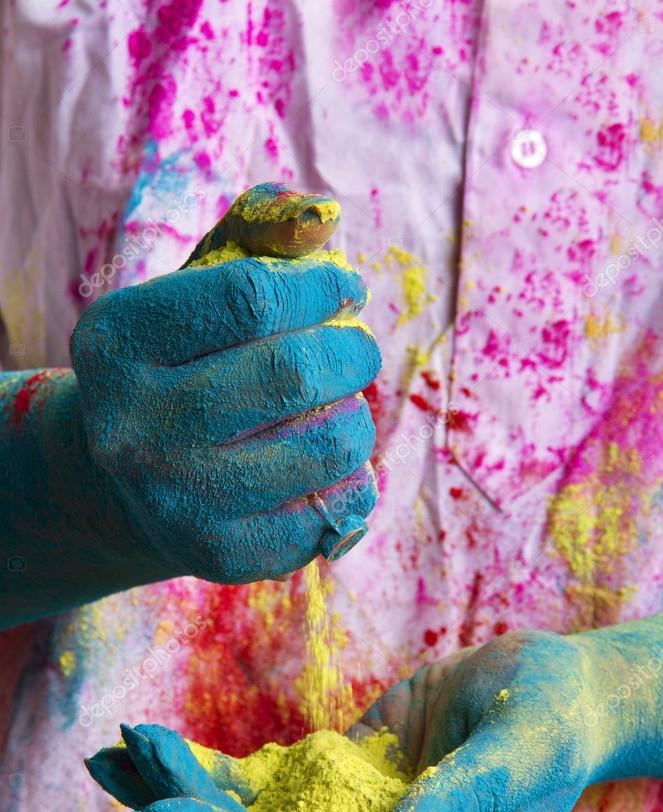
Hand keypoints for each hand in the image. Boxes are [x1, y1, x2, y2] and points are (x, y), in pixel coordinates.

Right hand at [70, 183, 379, 583]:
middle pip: (293, 374)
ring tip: (336, 408)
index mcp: (118, 342)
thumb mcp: (195, 293)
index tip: (344, 290)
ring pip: (329, 444)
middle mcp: (134, 427)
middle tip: (358, 351)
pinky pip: (339, 507)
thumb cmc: (182, 367)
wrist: (130, 480)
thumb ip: (256, 238)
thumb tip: (324, 218)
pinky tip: (326, 464)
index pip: (251, 297)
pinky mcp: (224, 555)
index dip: (320, 287)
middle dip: (352, 353)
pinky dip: (355, 477)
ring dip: (356, 416)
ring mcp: (178, 500)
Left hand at [87, 615, 662, 811]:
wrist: (559, 692)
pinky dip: (210, 766)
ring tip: (115, 748)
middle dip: (187, 811)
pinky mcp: (338, 776)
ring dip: (182, 788)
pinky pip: (262, 781)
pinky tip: (159, 744)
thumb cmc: (553, 720)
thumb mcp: (521, 752)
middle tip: (118, 763)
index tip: (163, 809)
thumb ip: (462, 803)